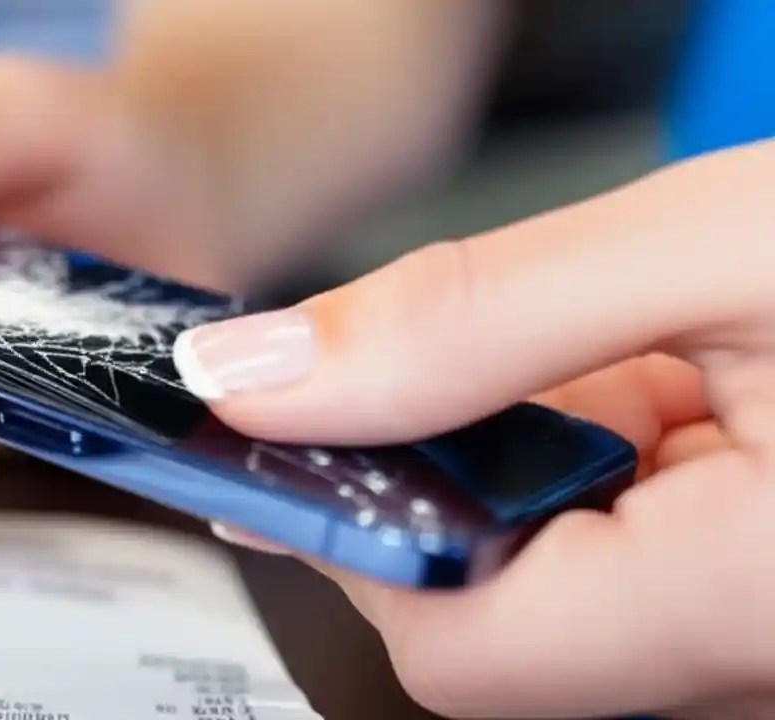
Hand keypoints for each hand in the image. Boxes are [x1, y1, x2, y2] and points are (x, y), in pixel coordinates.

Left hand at [176, 140, 774, 717]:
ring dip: (533, 461)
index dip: (342, 527)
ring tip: (610, 345)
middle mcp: (760, 657)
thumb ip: (475, 324)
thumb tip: (267, 375)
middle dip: (444, 474)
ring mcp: (766, 637)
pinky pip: (635, 558)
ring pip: (561, 583)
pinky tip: (650, 382)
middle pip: (493, 616)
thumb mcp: (716, 244)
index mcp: (749, 603)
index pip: (450, 641)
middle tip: (459, 352)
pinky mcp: (769, 595)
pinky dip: (604, 467)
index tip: (281, 421)